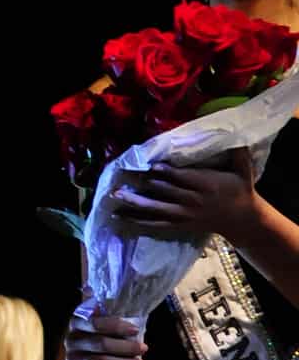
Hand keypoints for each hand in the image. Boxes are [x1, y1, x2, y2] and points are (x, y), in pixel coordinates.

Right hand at [65, 300, 145, 359]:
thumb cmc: (100, 336)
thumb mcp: (102, 320)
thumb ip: (107, 309)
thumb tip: (119, 289)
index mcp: (76, 321)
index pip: (96, 323)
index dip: (117, 326)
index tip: (135, 330)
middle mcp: (70, 340)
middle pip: (101, 344)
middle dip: (126, 347)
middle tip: (144, 348)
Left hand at [109, 149, 260, 244]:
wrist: (242, 220)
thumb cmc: (241, 191)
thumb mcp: (244, 172)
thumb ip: (239, 154)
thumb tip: (236, 135)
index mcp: (206, 185)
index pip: (183, 177)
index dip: (167, 172)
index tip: (152, 165)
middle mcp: (193, 201)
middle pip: (166, 192)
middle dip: (145, 184)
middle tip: (124, 177)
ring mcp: (184, 215)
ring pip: (156, 209)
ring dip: (135, 202)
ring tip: (116, 196)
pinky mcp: (179, 225)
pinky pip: (156, 224)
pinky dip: (138, 221)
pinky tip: (121, 217)